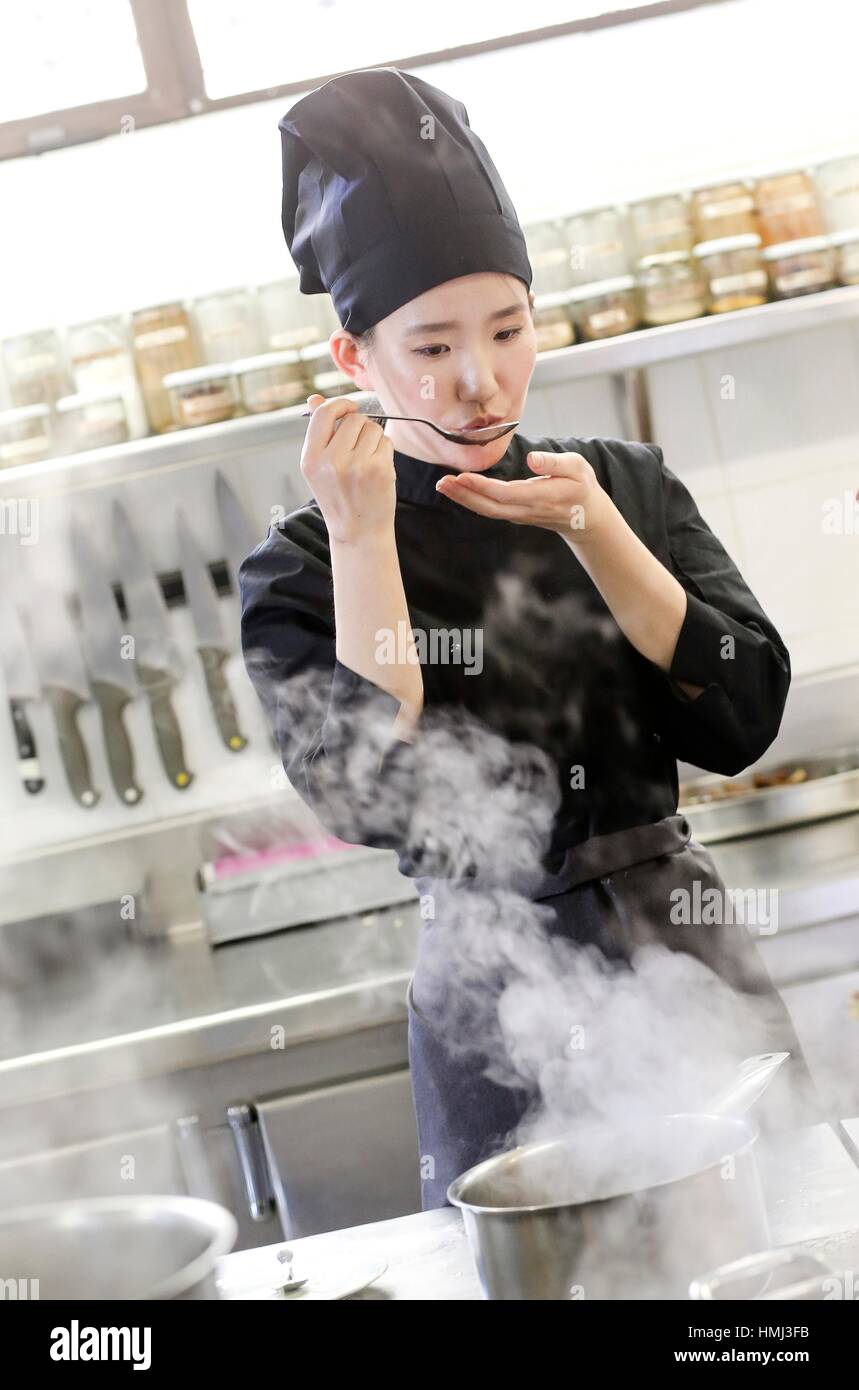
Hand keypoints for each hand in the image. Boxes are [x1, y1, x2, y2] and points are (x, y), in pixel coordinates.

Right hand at [301, 393, 395, 544]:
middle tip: (358, 446)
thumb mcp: (319, 466)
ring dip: (374, 438)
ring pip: (373, 428)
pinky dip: (384, 450)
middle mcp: (331, 462)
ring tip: (367, 459)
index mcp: (311, 458)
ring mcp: (357, 466)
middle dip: (360, 426)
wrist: (358, 531)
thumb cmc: (338, 496)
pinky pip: (386, 442)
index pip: (323, 413)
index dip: (339, 404)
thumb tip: (314, 398)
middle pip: (354, 419)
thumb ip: (319, 432)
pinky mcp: (380, 470)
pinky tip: (377, 468)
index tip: (349, 409)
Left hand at [434, 450, 613, 542]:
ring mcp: (519, 515)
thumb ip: (555, 463)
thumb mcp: (577, 468)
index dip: (482, 487)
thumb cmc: (581, 486)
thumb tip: (532, 458)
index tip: (462, 476)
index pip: (506, 494)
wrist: (585, 517)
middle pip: (490, 506)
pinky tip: (458, 489)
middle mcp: (527, 510)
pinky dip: (471, 500)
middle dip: (464, 495)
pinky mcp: (514, 514)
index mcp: (542, 497)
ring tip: (443, 485)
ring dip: (463, 499)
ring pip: (487, 510)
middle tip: (442, 482)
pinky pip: (489, 509)